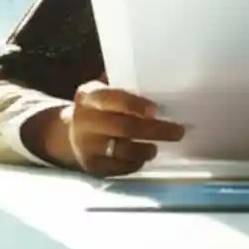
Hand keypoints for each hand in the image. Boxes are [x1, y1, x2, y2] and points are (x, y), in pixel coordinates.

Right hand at [65, 82, 185, 177]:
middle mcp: (84, 120)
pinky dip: (134, 163)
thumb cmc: (99, 107)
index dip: (134, 104)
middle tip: (178, 131)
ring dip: (144, 150)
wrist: (71, 133)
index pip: (110, 98)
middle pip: (123, 127)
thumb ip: (124, 85)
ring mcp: (86, 146)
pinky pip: (117, 167)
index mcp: (88, 96)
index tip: (156, 110)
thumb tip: (161, 81)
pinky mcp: (91, 166)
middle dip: (154, 130)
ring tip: (156, 148)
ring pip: (121, 150)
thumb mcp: (104, 90)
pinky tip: (143, 158)